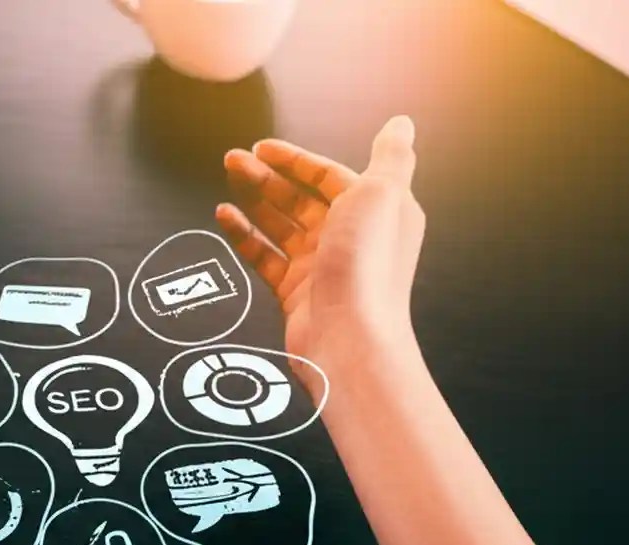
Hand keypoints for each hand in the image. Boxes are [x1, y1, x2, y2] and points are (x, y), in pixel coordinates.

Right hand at [216, 116, 425, 393]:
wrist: (348, 337)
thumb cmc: (367, 265)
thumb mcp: (383, 195)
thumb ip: (392, 156)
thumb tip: (402, 124)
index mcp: (376, 211)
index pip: (330, 176)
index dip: (296, 159)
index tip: (263, 148)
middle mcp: (350, 236)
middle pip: (301, 198)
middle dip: (267, 176)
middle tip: (233, 161)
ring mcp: (321, 265)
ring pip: (280, 224)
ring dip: (254, 200)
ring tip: (227, 180)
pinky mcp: (295, 291)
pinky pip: (265, 256)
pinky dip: (245, 235)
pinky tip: (226, 217)